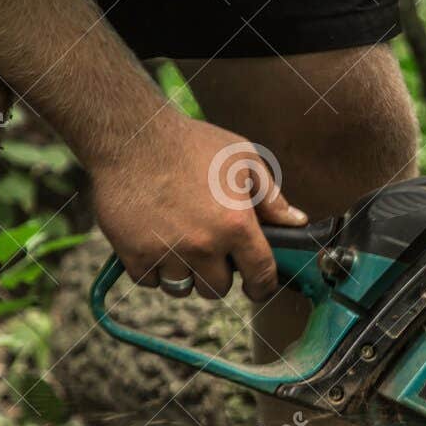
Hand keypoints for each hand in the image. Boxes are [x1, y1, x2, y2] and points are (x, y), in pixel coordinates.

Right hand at [88, 113, 308, 301]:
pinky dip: (152, 270)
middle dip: (217, 276)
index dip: (262, 287)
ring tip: (181, 249)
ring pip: (181, 288)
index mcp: (236, 225)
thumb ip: (271, 196)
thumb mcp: (243, 159)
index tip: (257, 288)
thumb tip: (296, 222)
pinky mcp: (134, 253)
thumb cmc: (190, 143)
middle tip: (210, 255)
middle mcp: (204, 245)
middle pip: (217, 289)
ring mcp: (167, 251)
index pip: (261, 274)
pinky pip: (149, 281)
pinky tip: (155, 245)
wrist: (130, 136)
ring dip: (184, 275)